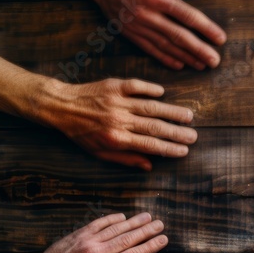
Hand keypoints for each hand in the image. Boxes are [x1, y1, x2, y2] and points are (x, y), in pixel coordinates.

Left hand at [16, 212, 167, 252]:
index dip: (151, 246)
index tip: (163, 240)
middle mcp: (98, 252)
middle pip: (129, 238)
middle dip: (147, 230)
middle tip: (160, 224)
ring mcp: (88, 241)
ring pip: (116, 228)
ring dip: (134, 222)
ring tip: (147, 216)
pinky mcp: (79, 234)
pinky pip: (100, 223)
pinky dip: (113, 219)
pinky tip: (123, 216)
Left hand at [36, 78, 196, 170]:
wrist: (59, 107)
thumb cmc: (80, 133)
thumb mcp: (99, 152)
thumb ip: (125, 159)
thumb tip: (149, 165)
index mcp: (116, 138)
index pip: (149, 145)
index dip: (169, 149)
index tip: (184, 150)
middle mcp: (119, 120)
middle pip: (155, 127)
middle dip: (177, 132)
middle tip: (194, 136)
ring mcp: (117, 102)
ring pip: (150, 107)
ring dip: (171, 112)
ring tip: (188, 116)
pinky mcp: (114, 86)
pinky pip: (136, 86)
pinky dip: (150, 89)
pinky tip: (163, 93)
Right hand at [80, 0, 225, 69]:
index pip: (187, 16)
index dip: (206, 28)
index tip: (220, 39)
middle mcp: (149, 14)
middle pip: (178, 35)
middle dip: (199, 50)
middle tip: (215, 61)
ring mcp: (139, 26)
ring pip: (166, 46)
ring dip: (186, 57)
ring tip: (202, 65)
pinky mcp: (131, 33)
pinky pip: (151, 49)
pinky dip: (166, 59)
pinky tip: (180, 65)